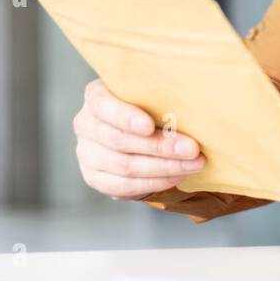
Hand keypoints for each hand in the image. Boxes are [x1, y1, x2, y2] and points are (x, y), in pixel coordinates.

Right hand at [73, 79, 206, 200]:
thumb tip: (194, 109)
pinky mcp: (94, 177)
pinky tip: (176, 176)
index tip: (149, 126)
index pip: (104, 105)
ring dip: (164, 168)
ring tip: (193, 165)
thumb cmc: (149, 105)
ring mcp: (87, 153)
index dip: (126, 117)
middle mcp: (86, 124)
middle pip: (120, 140)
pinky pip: (123, 186)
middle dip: (160, 147)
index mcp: (96, 96)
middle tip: (192, 149)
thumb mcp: (151, 94)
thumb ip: (161, 98)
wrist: (135, 129)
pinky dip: (153, 183)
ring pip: (124, 166)